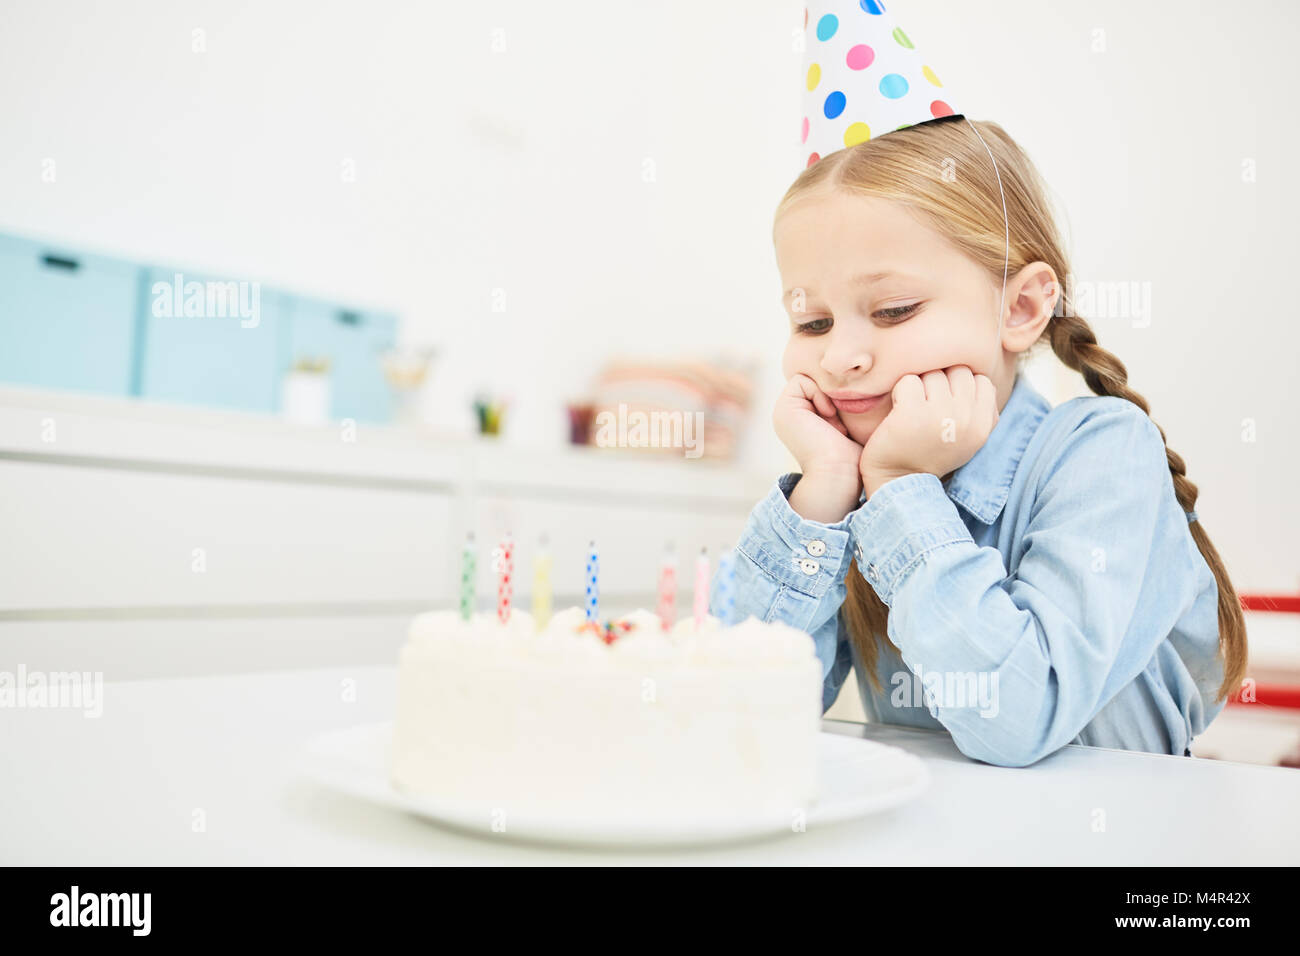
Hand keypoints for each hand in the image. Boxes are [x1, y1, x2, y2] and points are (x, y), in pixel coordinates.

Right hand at [772, 373, 863, 477]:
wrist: (838, 474)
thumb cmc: (851, 458)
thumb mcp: (849, 428)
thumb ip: (843, 409)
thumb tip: (857, 389)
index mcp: (801, 420)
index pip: (822, 388)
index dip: (836, 398)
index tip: (844, 424)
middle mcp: (790, 415)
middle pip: (815, 382)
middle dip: (831, 397)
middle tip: (838, 423)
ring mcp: (784, 411)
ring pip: (808, 379)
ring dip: (826, 396)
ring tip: (833, 421)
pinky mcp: (784, 408)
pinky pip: (802, 380)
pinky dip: (819, 394)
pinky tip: (827, 415)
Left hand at [860, 366, 999, 497]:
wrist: (899, 481)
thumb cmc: (932, 455)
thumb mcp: (969, 439)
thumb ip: (981, 412)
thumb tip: (981, 379)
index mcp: (983, 425)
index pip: (981, 380)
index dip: (960, 386)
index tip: (945, 404)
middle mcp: (966, 418)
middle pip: (958, 371)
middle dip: (940, 382)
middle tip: (927, 405)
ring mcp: (940, 414)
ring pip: (933, 374)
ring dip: (919, 387)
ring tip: (914, 411)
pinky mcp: (912, 412)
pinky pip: (909, 380)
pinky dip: (900, 392)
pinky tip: (899, 411)